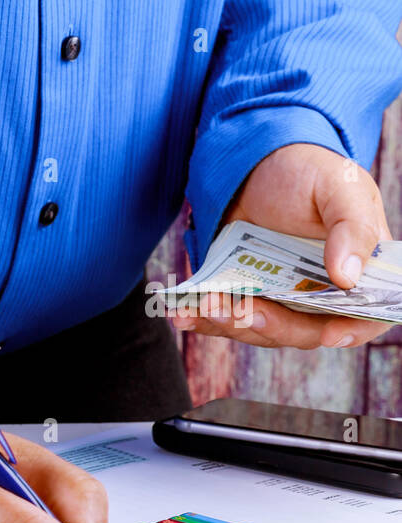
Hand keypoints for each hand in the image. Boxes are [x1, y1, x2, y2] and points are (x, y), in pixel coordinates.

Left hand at [169, 143, 391, 348]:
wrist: (254, 165)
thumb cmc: (307, 172)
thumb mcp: (339, 187)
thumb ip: (352, 227)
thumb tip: (348, 277)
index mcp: (357, 272)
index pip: (364, 316)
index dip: (351, 330)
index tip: (329, 334)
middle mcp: (318, 294)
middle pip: (303, 331)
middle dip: (272, 325)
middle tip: (245, 310)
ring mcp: (277, 300)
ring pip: (257, 330)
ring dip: (230, 323)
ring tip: (206, 304)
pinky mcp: (239, 296)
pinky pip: (220, 318)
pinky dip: (200, 318)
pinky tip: (180, 312)